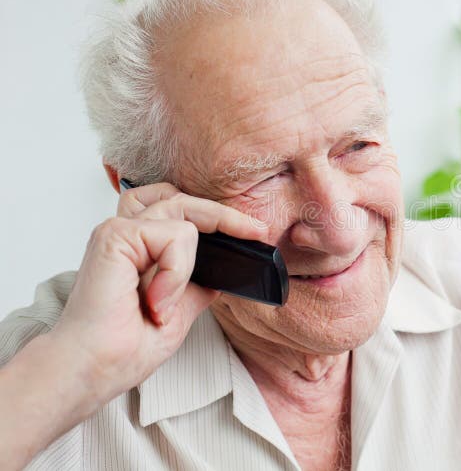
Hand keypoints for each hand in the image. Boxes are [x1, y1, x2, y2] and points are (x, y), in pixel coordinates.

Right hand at [51, 182, 262, 407]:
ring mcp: (120, 231)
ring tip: (169, 302)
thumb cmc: (122, 347)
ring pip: (185, 213)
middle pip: (185, 199)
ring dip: (190, 260)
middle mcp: (128, 233)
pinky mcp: (115, 236)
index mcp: (139, 247)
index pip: (182, 210)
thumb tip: (225, 269)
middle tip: (257, 232)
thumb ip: (196, 283)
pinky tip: (157, 300)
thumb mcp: (179, 310)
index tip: (255, 231)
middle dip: (226, 216)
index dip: (217, 216)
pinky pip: (175, 235)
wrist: (94, 370)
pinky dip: (177, 270)